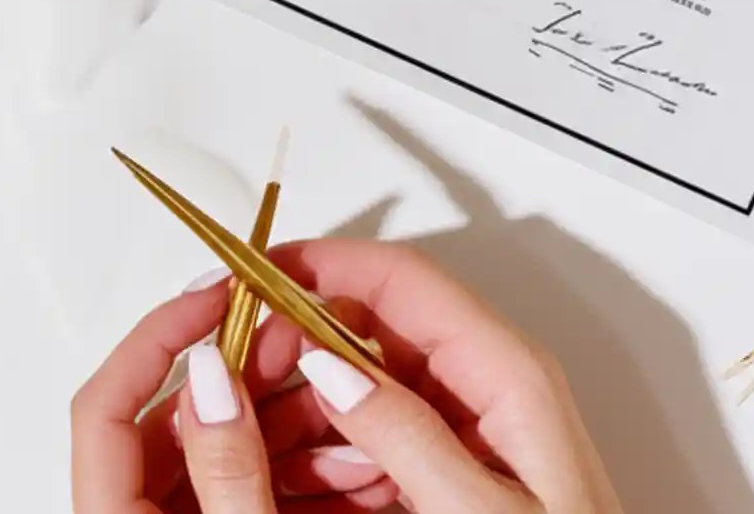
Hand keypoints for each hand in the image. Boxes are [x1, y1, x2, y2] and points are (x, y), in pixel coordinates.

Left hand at [71, 267, 397, 512]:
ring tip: (355, 410)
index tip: (218, 295)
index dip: (158, 337)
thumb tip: (214, 378)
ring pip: (235, 452)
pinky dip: (312, 475)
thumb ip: (226, 469)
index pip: (105, 405)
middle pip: (184, 420)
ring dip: (301, 427)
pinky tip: (365, 465)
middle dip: (259, 379)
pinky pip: (264, 490)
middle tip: (307, 339)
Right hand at [271, 239, 623, 512]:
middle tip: (248, 373)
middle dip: (302, 340)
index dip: (323, 265)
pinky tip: (309, 479)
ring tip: (269, 443)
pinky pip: (377, 425)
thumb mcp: (478, 510)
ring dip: (310, 403)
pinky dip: (333, 445)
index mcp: (505, 372)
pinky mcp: (453, 452)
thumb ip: (404, 436)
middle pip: (375, 320)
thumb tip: (330, 367)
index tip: (258, 276)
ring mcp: (468, 414)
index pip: (402, 278)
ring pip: (366, 376)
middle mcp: (487, 378)